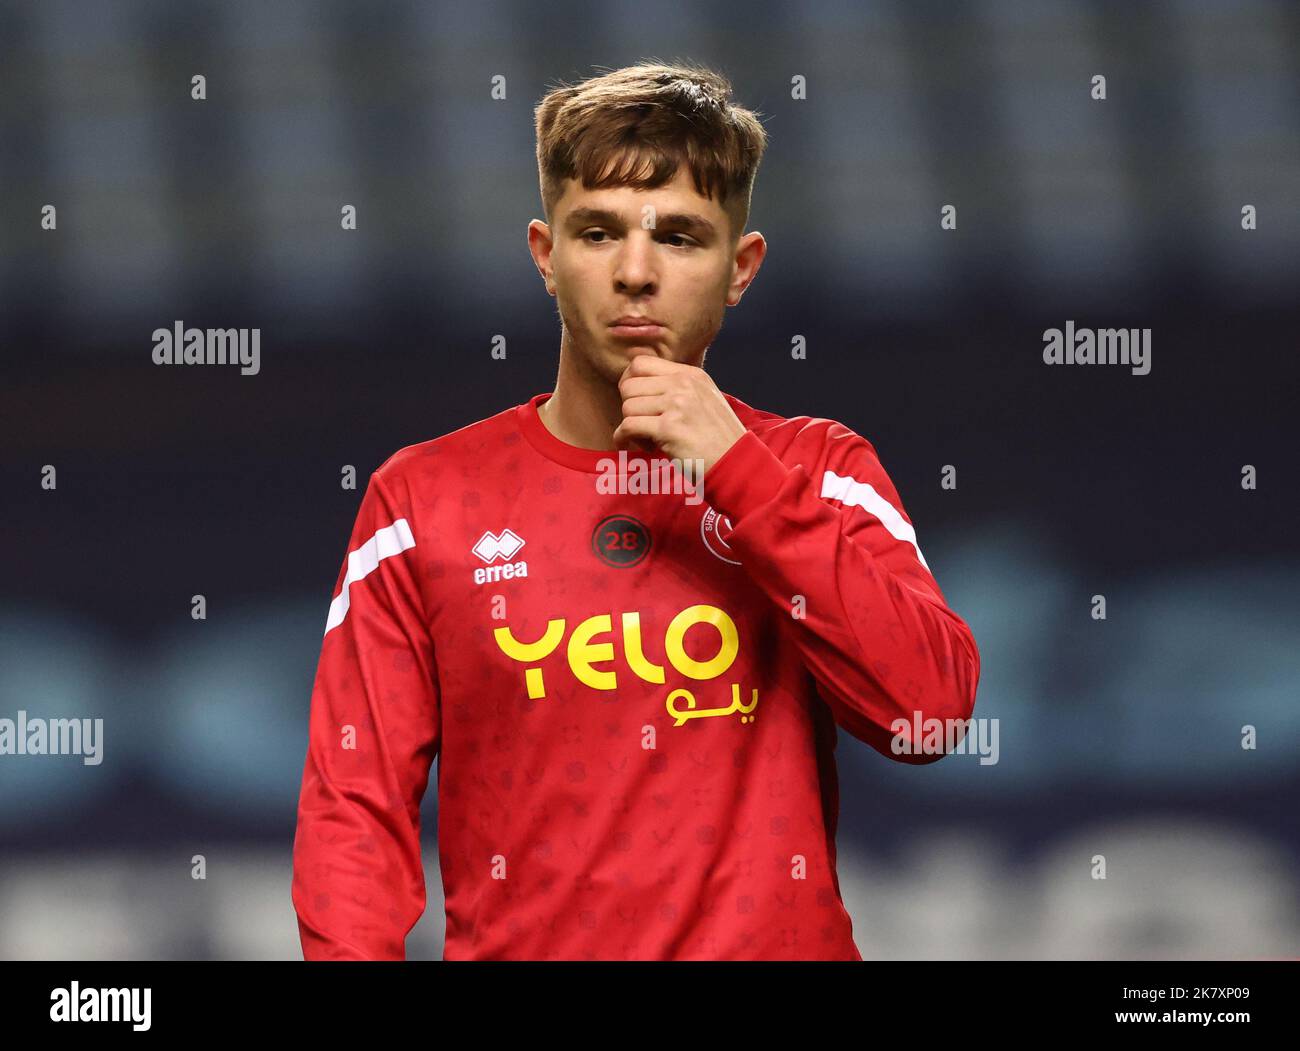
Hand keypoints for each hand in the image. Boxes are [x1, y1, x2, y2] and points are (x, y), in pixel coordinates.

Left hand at [612, 353, 746, 476]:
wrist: (737, 461)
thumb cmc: (718, 437)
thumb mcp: (704, 399)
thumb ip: (678, 388)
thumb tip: (640, 385)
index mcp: (691, 374)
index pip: (640, 363)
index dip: (628, 381)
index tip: (633, 401)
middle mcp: (683, 384)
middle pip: (629, 385)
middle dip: (629, 407)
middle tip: (643, 425)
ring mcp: (676, 404)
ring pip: (627, 407)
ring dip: (630, 426)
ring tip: (648, 439)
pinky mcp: (669, 428)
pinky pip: (629, 426)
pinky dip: (624, 438)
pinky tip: (636, 446)